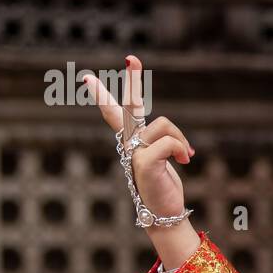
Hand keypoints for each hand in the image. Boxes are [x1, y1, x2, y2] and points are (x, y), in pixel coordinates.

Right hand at [88, 54, 192, 223]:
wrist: (164, 215)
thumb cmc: (163, 188)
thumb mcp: (163, 162)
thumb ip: (163, 144)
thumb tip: (177, 141)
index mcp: (131, 141)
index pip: (115, 114)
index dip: (103, 95)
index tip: (87, 78)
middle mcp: (128, 144)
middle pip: (129, 107)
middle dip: (132, 81)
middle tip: (132, 57)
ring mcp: (133, 153)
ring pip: (162, 126)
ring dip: (180, 138)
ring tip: (185, 156)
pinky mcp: (143, 163)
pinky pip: (169, 143)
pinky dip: (181, 149)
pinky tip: (185, 161)